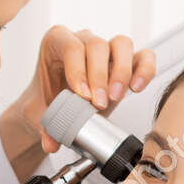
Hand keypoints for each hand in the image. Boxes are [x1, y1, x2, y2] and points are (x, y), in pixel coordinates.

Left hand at [10, 26, 157, 154]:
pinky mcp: (127, 60)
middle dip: (99, 76)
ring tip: (116, 97)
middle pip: (97, 45)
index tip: (82, 96)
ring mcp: (107, 48)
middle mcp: (83, 40)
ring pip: (121, 44)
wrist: (57, 102)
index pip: (71, 46)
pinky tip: (136, 88)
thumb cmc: (47, 98)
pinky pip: (143, 56)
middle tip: (98, 104)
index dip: (78, 70)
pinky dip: (144, 70)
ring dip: (121, 72)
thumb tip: (51, 144)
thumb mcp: (39, 112)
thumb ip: (45, 126)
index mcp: (57, 42)